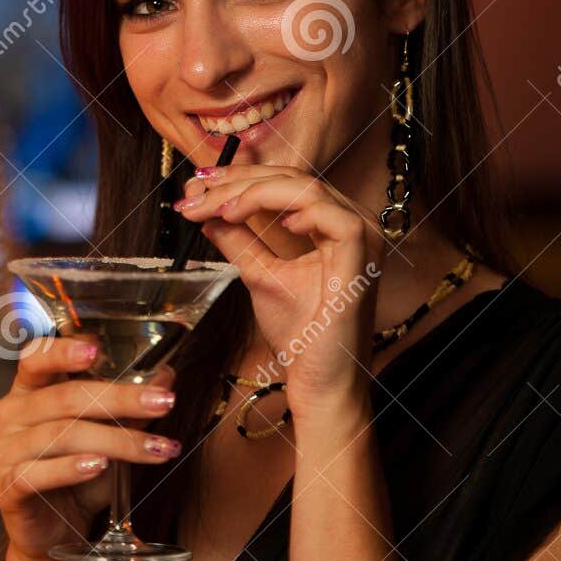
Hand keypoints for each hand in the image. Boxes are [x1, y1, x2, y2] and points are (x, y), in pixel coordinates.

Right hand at [0, 335, 179, 560]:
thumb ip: (130, 409)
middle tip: (163, 402)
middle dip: (121, 398)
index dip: (63, 351)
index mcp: (28, 391)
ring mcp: (4, 451)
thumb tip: (166, 376)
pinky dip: (70, 468)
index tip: (97, 349)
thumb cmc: (79, 478)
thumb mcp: (109, 438)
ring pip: (61, 435)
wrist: (54, 535)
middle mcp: (10, 414)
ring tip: (156, 448)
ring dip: (116, 440)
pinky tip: (100, 466)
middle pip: (64, 397)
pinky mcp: (6, 488)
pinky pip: (36, 473)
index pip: (36, 357)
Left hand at [174, 164, 382, 417]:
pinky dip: (298, 211)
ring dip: (256, 193)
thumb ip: (237, 240)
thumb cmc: (300, 335)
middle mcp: (351, 223)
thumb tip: (206, 211)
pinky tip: (269, 223)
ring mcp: (363, 239)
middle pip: (293, 178)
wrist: (321, 383)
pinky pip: (334, 218)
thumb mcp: (258, 275)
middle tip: (198, 194)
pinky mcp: (362, 260)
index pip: (285, 182)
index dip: (240, 177)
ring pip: (309, 189)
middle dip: (239, 181)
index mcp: (330, 224)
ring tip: (220, 209)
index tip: (198, 186)